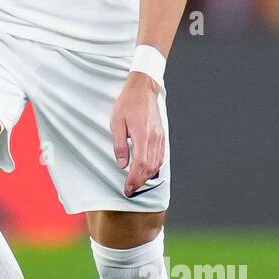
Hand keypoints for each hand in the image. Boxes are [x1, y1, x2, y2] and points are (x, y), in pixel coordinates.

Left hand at [110, 72, 165, 196]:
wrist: (143, 89)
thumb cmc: (127, 104)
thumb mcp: (116, 123)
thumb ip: (119, 145)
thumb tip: (122, 164)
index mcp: (142, 135)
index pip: (140, 164)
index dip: (134, 179)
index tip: (127, 188)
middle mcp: (154, 138)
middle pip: (150, 168)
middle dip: (140, 182)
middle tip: (130, 189)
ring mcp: (160, 137)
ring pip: (157, 164)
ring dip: (147, 176)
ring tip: (136, 182)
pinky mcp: (162, 136)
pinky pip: (161, 156)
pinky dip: (154, 167)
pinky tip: (147, 171)